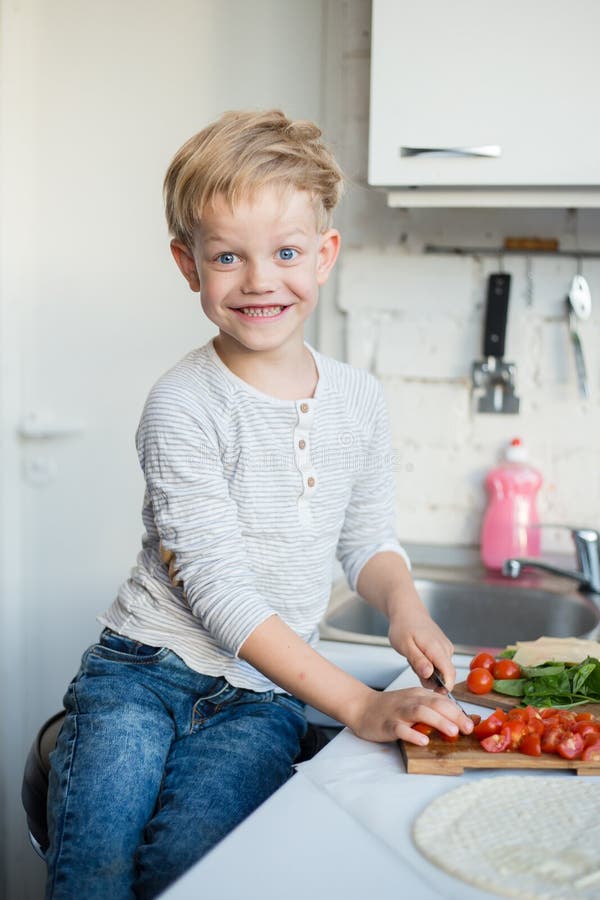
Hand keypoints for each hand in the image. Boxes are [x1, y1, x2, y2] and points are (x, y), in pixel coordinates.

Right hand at [348, 686, 472, 744]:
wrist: (362, 707)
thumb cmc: (391, 707)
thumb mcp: (412, 702)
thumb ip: (431, 708)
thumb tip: (456, 719)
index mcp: (418, 695)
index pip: (442, 700)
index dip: (459, 711)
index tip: (472, 723)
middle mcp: (410, 701)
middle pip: (435, 704)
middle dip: (454, 715)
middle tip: (468, 728)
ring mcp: (399, 712)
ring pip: (420, 713)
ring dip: (438, 721)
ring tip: (452, 732)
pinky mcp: (388, 724)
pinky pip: (401, 729)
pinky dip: (412, 734)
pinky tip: (422, 741)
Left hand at [388, 604, 455, 689]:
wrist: (407, 611)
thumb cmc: (403, 626)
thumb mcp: (405, 646)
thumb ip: (418, 661)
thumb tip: (429, 674)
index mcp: (437, 648)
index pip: (450, 674)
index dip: (444, 687)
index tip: (433, 692)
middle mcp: (445, 648)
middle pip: (445, 674)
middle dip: (431, 679)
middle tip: (413, 667)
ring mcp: (446, 648)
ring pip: (441, 670)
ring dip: (428, 671)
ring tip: (414, 658)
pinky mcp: (444, 648)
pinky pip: (439, 663)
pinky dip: (429, 664)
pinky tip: (418, 656)